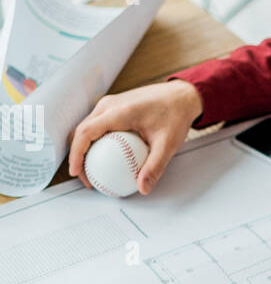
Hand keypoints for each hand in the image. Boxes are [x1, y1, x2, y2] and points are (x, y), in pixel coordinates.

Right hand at [68, 79, 202, 194]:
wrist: (182, 95)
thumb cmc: (176, 115)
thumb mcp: (168, 144)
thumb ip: (154, 167)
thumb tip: (143, 188)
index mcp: (118, 111)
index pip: (86, 132)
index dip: (75, 154)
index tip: (76, 173)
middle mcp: (109, 105)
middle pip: (81, 130)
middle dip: (77, 156)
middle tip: (86, 179)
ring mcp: (110, 104)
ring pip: (87, 127)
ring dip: (83, 148)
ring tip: (92, 171)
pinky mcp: (114, 106)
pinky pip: (98, 125)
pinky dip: (94, 141)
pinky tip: (105, 158)